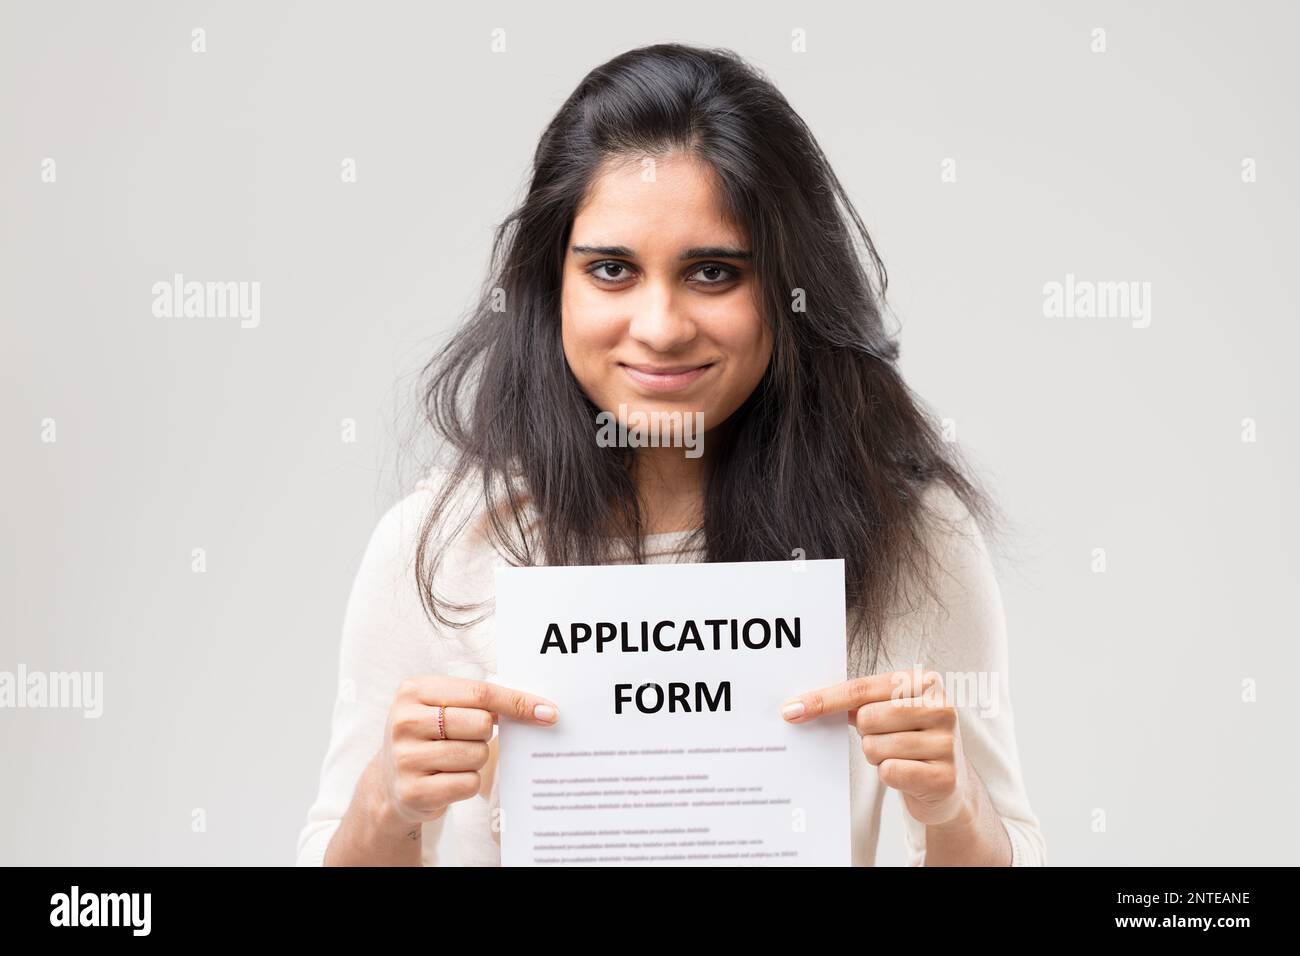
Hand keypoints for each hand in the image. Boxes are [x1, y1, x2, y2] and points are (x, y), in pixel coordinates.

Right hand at [375, 675, 558, 826]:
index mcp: (414, 690)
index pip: (480, 692)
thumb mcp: (444, 707)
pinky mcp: (411, 791)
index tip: (548, 711)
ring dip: (476, 760)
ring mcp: (405, 758)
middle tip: (465, 739)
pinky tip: (447, 780)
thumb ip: (482, 701)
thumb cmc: (430, 736)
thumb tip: (541, 710)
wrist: (390, 781)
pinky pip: (467, 784)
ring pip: (476, 755)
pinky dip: (467, 783)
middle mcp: (404, 721)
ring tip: (452, 760)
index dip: (517, 702)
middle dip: (484, 734)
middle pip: (480, 723)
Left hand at [781, 669, 974, 827]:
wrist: (949, 785)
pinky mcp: (944, 776)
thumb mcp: (889, 711)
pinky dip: (889, 775)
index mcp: (923, 682)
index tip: (792, 710)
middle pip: (866, 718)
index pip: (860, 689)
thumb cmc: (909, 740)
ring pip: (875, 747)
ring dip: (878, 756)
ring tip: (901, 756)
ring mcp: (946, 742)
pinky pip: (890, 772)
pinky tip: (909, 773)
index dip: (823, 700)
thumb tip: (800, 706)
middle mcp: (940, 706)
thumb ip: (856, 702)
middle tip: (887, 739)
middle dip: (866, 734)